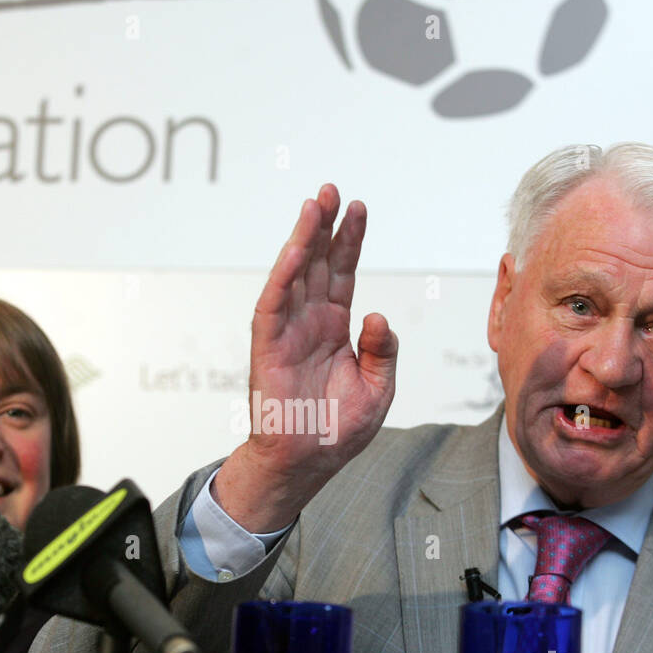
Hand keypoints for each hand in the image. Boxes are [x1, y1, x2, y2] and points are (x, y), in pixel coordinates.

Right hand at [214, 184, 397, 531]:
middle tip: (331, 190)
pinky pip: (274, 306)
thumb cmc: (339, 430)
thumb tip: (379, 315)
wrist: (307, 462)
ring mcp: (288, 331)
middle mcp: (311, 322)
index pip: (343, 273)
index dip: (349, 241)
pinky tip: (295, 251)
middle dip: (324, 226)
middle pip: (317, 263)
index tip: (358, 208)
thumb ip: (383, 351)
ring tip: (314, 205)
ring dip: (302, 239)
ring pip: (295, 275)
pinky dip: (283, 278)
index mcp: (336, 328)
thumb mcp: (378, 389)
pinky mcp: (269, 347)